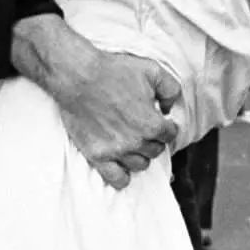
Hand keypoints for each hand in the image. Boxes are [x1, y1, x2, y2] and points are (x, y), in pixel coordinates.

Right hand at [56, 50, 182, 187]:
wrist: (79, 76)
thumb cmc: (114, 71)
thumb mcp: (153, 71)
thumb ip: (171, 90)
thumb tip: (170, 107)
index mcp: (151, 124)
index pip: (170, 134)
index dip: (168, 126)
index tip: (162, 121)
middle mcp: (136, 142)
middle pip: (155, 150)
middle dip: (154, 139)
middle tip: (145, 128)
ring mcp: (116, 151)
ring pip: (140, 165)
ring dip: (140, 154)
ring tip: (133, 142)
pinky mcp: (96, 155)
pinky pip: (117, 179)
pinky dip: (122, 175)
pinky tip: (121, 163)